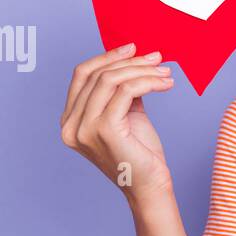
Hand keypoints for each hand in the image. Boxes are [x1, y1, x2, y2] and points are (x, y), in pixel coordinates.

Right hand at [59, 43, 175, 205]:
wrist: (150, 187)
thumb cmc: (140, 155)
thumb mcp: (127, 116)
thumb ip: (121, 92)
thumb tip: (132, 62)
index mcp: (70, 121)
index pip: (82, 75)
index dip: (106, 57)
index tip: (133, 48)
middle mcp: (71, 125)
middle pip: (98, 75)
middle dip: (130, 62)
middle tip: (157, 58)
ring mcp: (85, 128)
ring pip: (111, 80)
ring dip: (143, 71)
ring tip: (165, 73)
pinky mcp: (105, 129)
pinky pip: (126, 91)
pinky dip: (148, 82)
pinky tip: (165, 84)